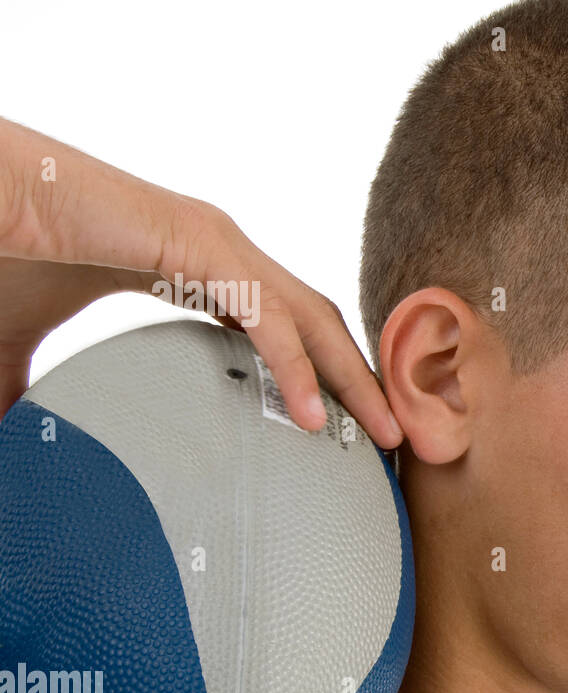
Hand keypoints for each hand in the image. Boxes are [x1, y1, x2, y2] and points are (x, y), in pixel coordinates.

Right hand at [0, 117, 402, 446]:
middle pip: (322, 326)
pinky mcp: (198, 244)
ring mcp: (218, 243)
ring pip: (312, 318)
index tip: (351, 426)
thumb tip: (16, 438)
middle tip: (394, 440)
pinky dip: (295, 365)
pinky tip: (312, 416)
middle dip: (365, 382)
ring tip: (382, 434)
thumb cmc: (11, 252)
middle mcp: (225, 254)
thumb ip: (39, 388)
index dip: (330, 374)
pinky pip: (264, 312)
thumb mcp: (35, 339)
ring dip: (354, 377)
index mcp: (205, 272)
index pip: (292, 327)